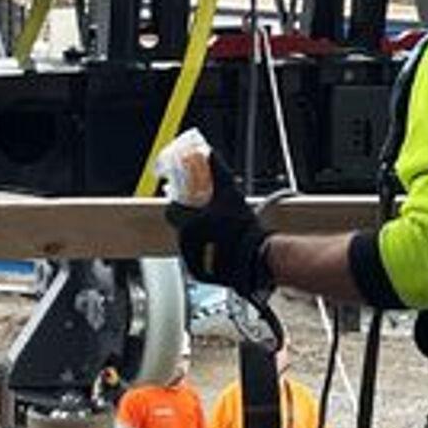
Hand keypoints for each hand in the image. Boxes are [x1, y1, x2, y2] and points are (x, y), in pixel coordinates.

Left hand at [165, 153, 272, 296]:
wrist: (256, 257)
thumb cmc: (242, 227)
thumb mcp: (230, 193)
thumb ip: (218, 171)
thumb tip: (210, 153)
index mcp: (187, 225)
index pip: (172, 212)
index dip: (180, 205)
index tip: (189, 202)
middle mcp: (185, 244)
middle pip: (182, 228)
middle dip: (192, 221)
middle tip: (208, 216)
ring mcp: (192, 261)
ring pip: (189, 244)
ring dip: (199, 237)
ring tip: (217, 232)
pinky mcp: (201, 274)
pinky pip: (197, 260)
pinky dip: (204, 254)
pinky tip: (219, 248)